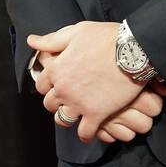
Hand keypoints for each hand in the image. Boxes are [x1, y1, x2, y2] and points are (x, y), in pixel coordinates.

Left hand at [30, 45, 165, 141]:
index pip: (41, 85)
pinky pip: (84, 132)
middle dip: (57, 102)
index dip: (48, 85)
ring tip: (77, 115)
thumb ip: (52, 40)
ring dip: (68, 118)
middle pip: (50, 104)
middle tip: (68, 99)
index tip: (57, 85)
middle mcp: (63, 88)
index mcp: (57, 68)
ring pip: (63, 120)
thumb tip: (31, 40)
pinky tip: (89, 131)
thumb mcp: (77, 32)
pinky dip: (85, 134)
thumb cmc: (106, 37)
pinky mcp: (96, 113)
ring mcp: (79, 103)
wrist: (133, 50)